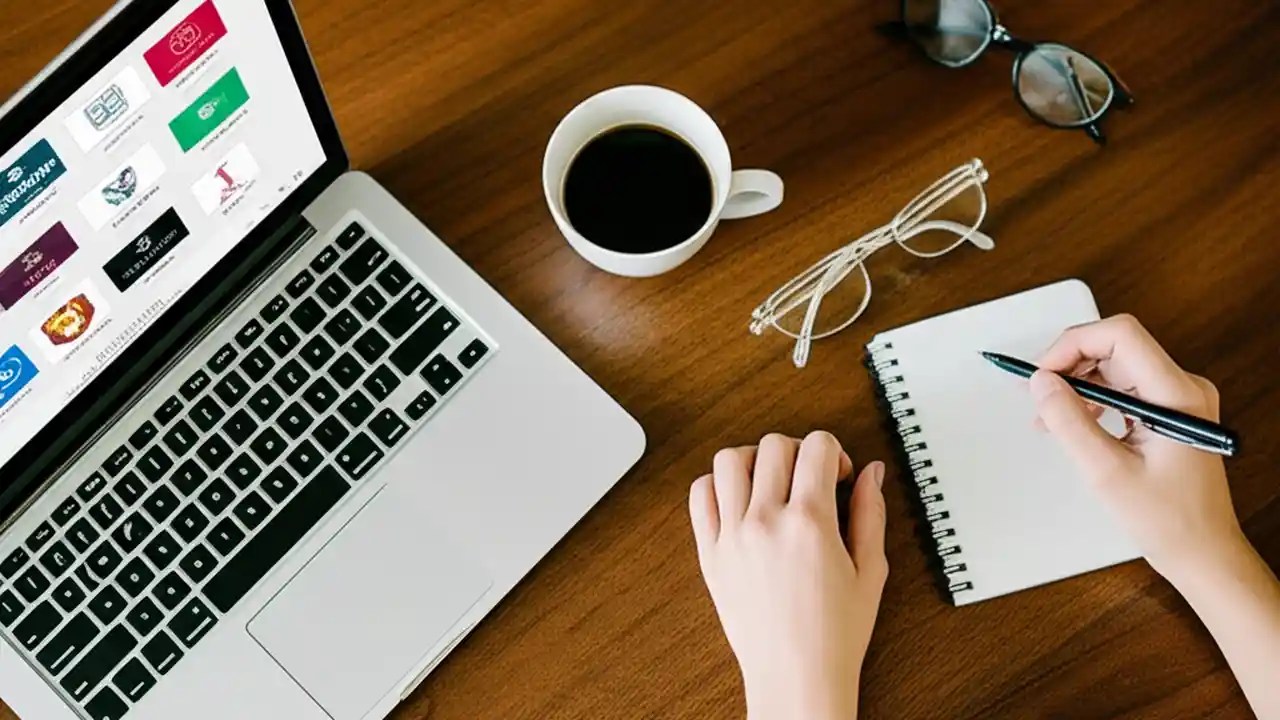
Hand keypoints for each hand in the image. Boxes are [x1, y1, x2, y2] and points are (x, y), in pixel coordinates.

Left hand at [689, 432, 887, 719]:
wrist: (796, 679)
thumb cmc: (835, 635)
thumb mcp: (871, 572)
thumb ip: (870, 513)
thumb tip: (870, 472)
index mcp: (811, 523)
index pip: (816, 445)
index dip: (833, 451)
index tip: (837, 474)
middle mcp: (766, 522)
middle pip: (774, 445)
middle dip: (798, 452)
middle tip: (808, 478)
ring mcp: (732, 536)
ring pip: (730, 460)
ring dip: (754, 460)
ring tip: (770, 483)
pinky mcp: (709, 554)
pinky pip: (700, 496)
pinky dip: (717, 485)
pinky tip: (739, 501)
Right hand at [1029, 314, 1243, 579]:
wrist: (1203, 552)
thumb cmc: (1170, 521)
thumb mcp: (1106, 472)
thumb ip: (1069, 422)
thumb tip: (1041, 383)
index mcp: (1177, 395)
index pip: (1120, 336)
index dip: (1073, 344)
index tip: (1042, 373)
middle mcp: (1182, 388)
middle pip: (1114, 347)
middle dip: (1068, 365)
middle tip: (1036, 394)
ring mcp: (1176, 399)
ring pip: (1115, 367)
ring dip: (1076, 385)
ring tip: (1049, 417)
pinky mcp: (1167, 412)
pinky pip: (1122, 388)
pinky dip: (1091, 400)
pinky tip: (1073, 424)